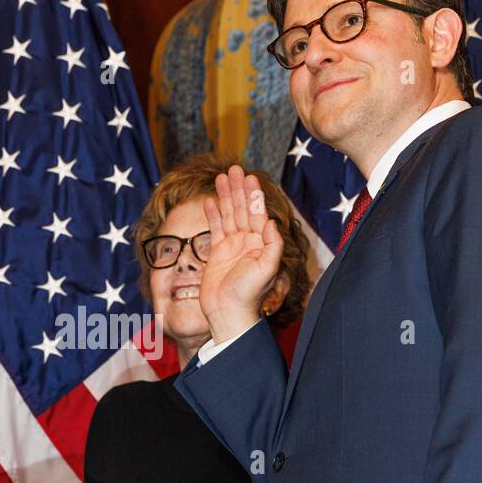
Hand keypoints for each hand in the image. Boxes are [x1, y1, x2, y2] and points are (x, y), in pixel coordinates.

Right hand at [200, 165, 282, 345]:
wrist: (228, 313)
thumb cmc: (249, 294)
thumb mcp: (267, 269)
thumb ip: (272, 244)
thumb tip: (272, 221)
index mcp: (261, 243)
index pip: (257, 213)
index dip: (253, 195)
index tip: (249, 177)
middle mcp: (248, 242)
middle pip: (243, 209)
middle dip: (239, 189)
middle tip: (234, 169)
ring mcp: (232, 246)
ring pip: (229, 215)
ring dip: (225, 196)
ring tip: (221, 178)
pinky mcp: (217, 253)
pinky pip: (215, 229)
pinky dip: (212, 214)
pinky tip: (209, 201)